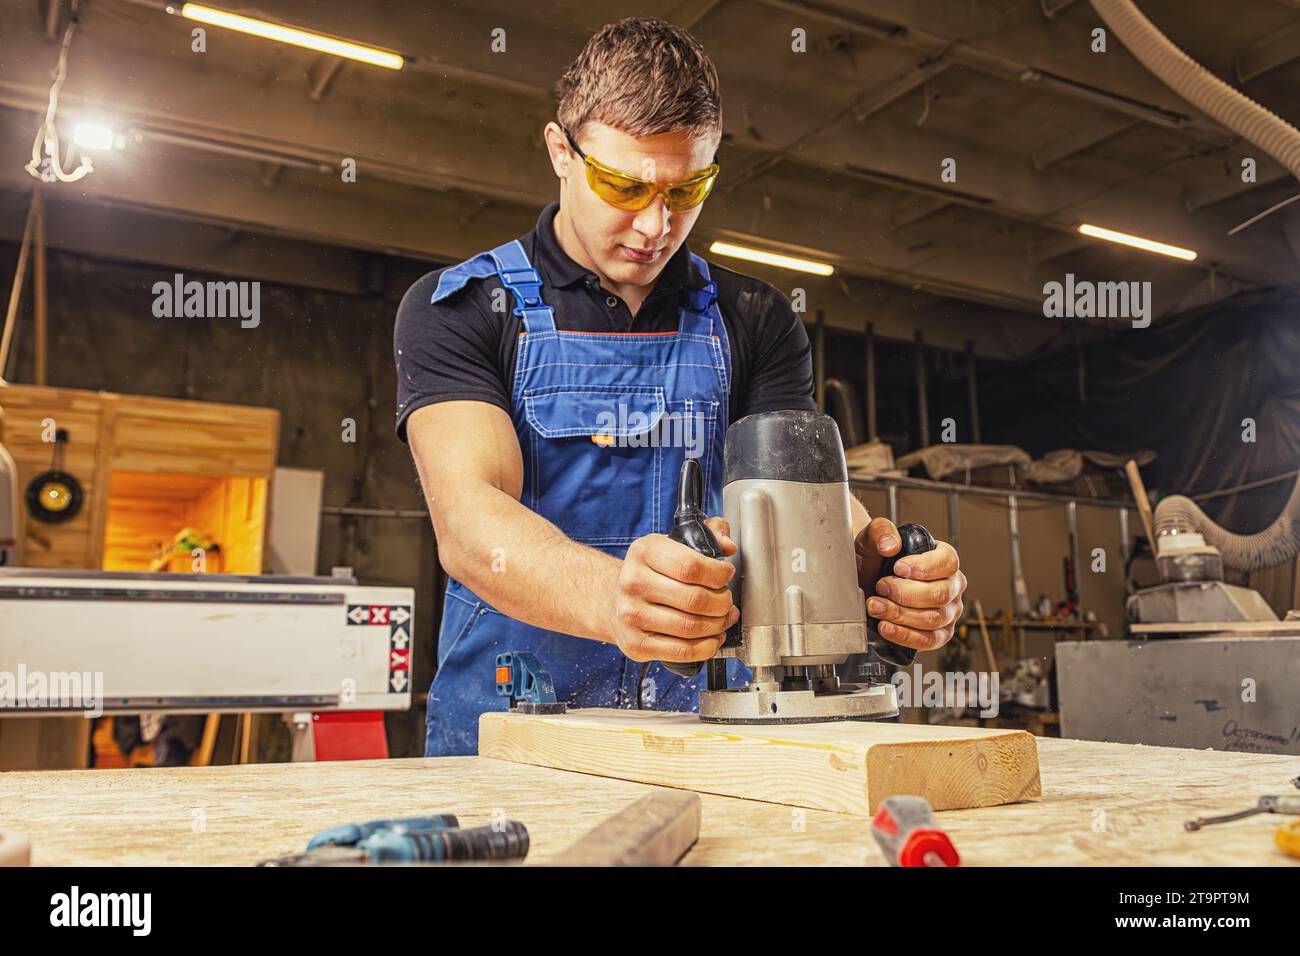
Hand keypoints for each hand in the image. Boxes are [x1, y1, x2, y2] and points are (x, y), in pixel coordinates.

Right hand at [607, 517, 738, 663]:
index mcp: (644, 552)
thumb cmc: (652, 573)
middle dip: (722, 603)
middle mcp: (632, 582)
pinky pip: (682, 651)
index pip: (691, 566)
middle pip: (694, 599)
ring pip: (690, 627)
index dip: (718, 574)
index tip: (726, 575)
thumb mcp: (674, 544)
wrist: (615, 602)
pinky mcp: (635, 644)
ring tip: (723, 619)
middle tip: (727, 602)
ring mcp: (631, 616)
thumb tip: (728, 546)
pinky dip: (706, 647)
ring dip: (718, 626)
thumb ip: (707, 536)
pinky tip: (713, 638)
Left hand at [855, 516, 964, 652]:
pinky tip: (885, 627)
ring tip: (875, 606)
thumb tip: (891, 546)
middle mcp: (952, 586)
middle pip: (940, 594)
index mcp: (945, 559)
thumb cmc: (874, 558)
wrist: (864, 580)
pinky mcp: (937, 634)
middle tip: (881, 587)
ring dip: (900, 614)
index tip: (898, 568)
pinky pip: (928, 641)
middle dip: (905, 594)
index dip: (924, 567)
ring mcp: (948, 612)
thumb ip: (881, 532)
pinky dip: (904, 636)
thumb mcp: (871, 537)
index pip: (947, 563)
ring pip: (933, 619)